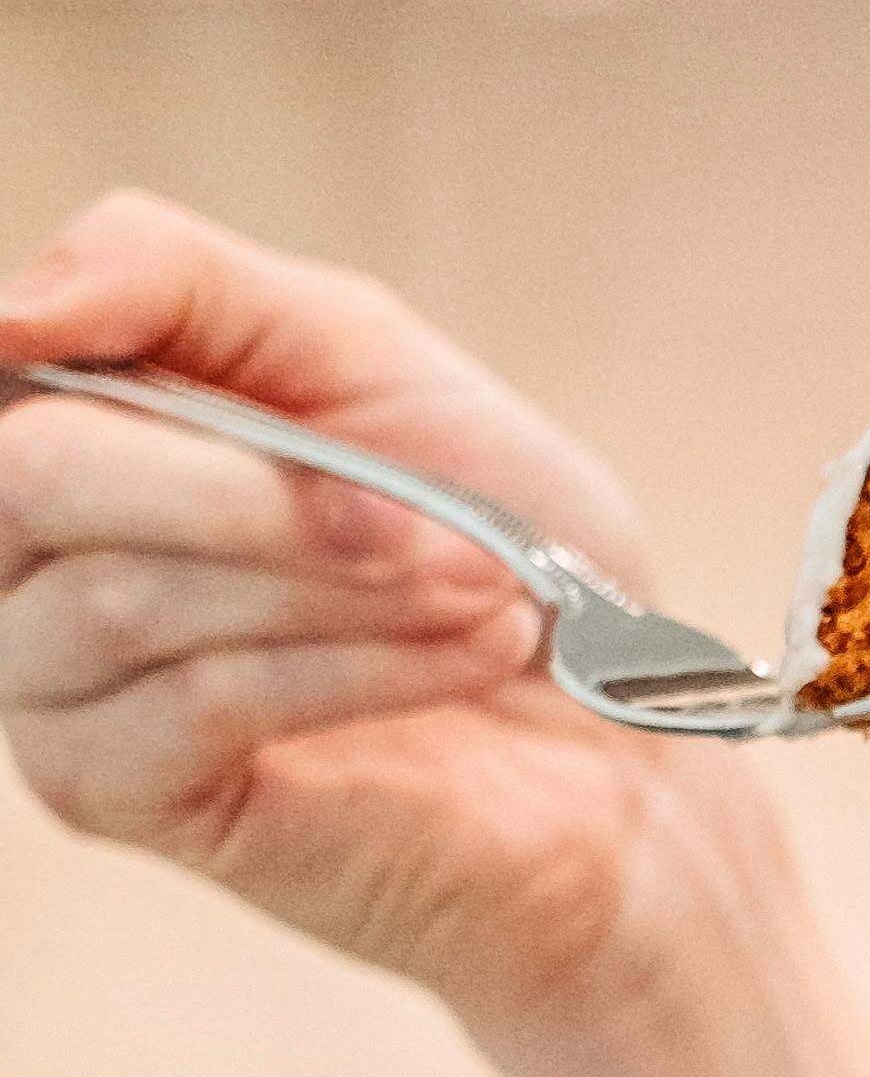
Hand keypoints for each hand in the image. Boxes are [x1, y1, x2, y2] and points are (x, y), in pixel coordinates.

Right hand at [0, 185, 738, 1033]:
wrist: (602, 735)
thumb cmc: (484, 536)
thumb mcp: (354, 349)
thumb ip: (177, 280)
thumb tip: (11, 311)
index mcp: (64, 415)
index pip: (13, 343)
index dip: (87, 321)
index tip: (259, 380)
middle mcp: (21, 547)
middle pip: (33, 474)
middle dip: (253, 489)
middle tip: (421, 520)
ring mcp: (50, 681)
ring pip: (128, 599)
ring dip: (343, 584)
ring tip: (484, 589)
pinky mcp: (114, 797)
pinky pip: (203, 703)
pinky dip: (361, 665)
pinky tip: (469, 652)